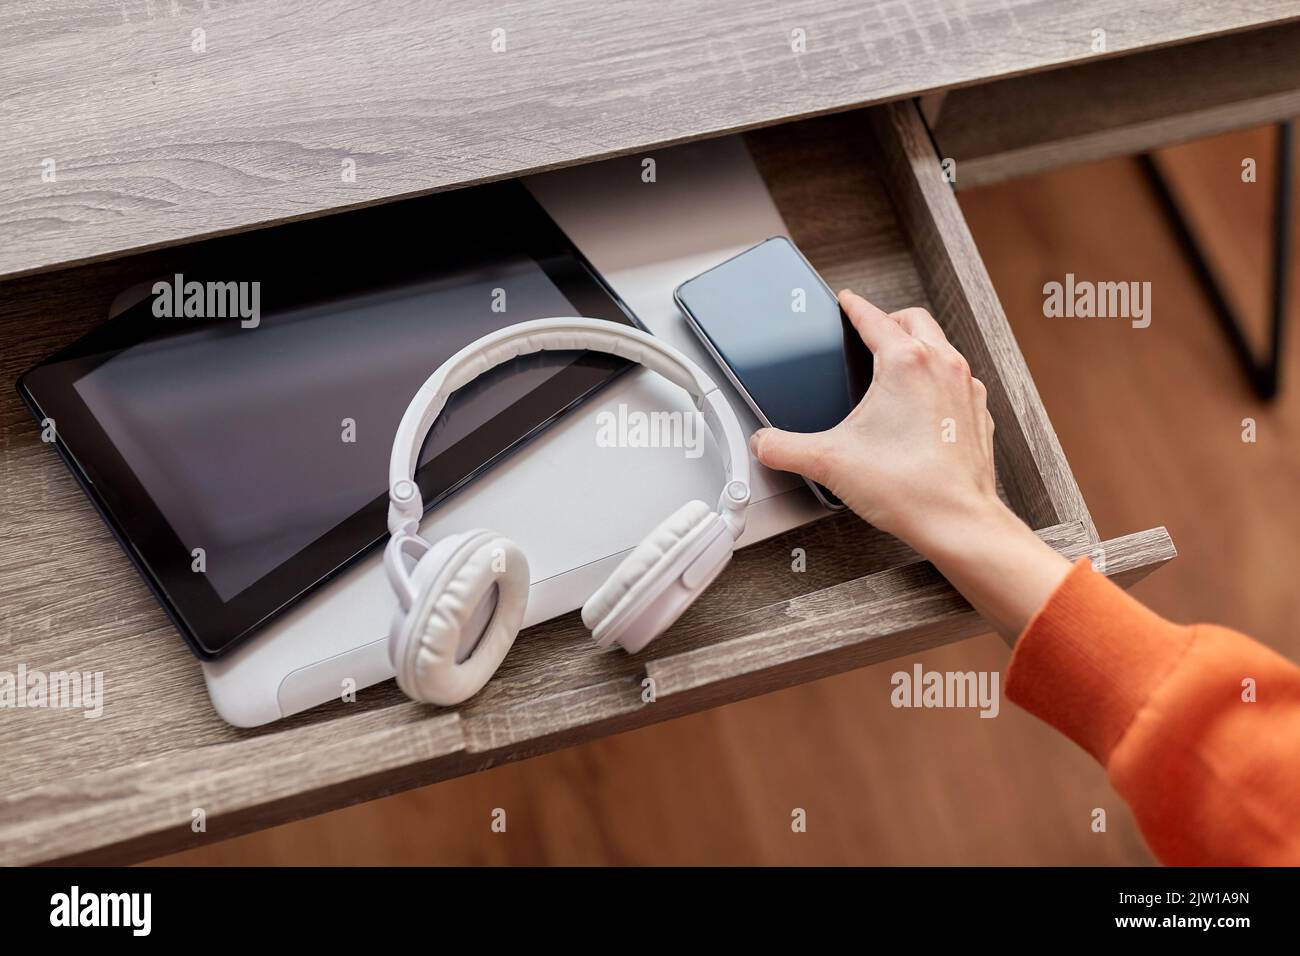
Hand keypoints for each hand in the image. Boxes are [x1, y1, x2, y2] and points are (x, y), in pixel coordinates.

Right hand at [749, 290, 1071, 641]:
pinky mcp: (977, 414)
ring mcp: (966, 388)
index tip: (846, 301)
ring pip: (941, 345)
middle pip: (914, 320)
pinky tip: (922, 404)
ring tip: (894, 364)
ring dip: (917, 346)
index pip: (873, 317)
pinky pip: (958, 379)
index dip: (853, 306)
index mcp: (905, 363)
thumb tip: (763, 443)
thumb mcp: (829, 462)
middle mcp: (942, 366)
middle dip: (889, 320)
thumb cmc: (909, 489)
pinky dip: (938, 379)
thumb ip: (784, 448)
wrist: (957, 521)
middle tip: (869, 330)